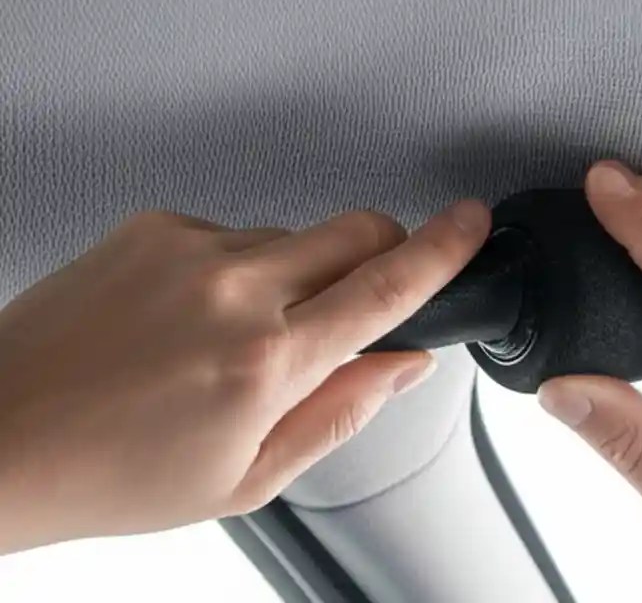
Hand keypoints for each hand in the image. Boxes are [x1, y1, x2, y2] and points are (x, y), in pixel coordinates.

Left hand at [0, 201, 489, 552]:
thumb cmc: (110, 472)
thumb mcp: (247, 477)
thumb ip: (343, 412)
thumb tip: (404, 366)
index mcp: (266, 362)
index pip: (387, 286)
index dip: (444, 249)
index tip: (472, 223)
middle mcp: (232, 290)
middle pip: (357, 230)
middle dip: (380, 254)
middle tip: (353, 301)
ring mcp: (189, 247)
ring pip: (296, 234)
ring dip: (297, 273)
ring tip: (235, 335)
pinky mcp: (152, 225)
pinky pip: (234, 231)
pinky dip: (237, 268)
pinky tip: (192, 315)